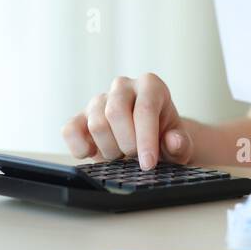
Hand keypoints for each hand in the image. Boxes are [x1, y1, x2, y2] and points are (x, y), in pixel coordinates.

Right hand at [61, 72, 193, 169]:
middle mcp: (123, 86)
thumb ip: (180, 144)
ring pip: (96, 124)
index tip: (148, 164)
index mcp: (150, 85)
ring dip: (109, 149)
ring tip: (121, 156)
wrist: (148, 142)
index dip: (145, 139)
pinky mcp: (80, 116)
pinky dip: (80, 147)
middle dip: (127, 144)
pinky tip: (94, 153)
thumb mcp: (179, 144)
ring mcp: (99, 100)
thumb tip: (174, 141)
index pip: (144, 109)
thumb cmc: (164, 138)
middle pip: (116, 112)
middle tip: (135, 159)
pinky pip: (70, 130)